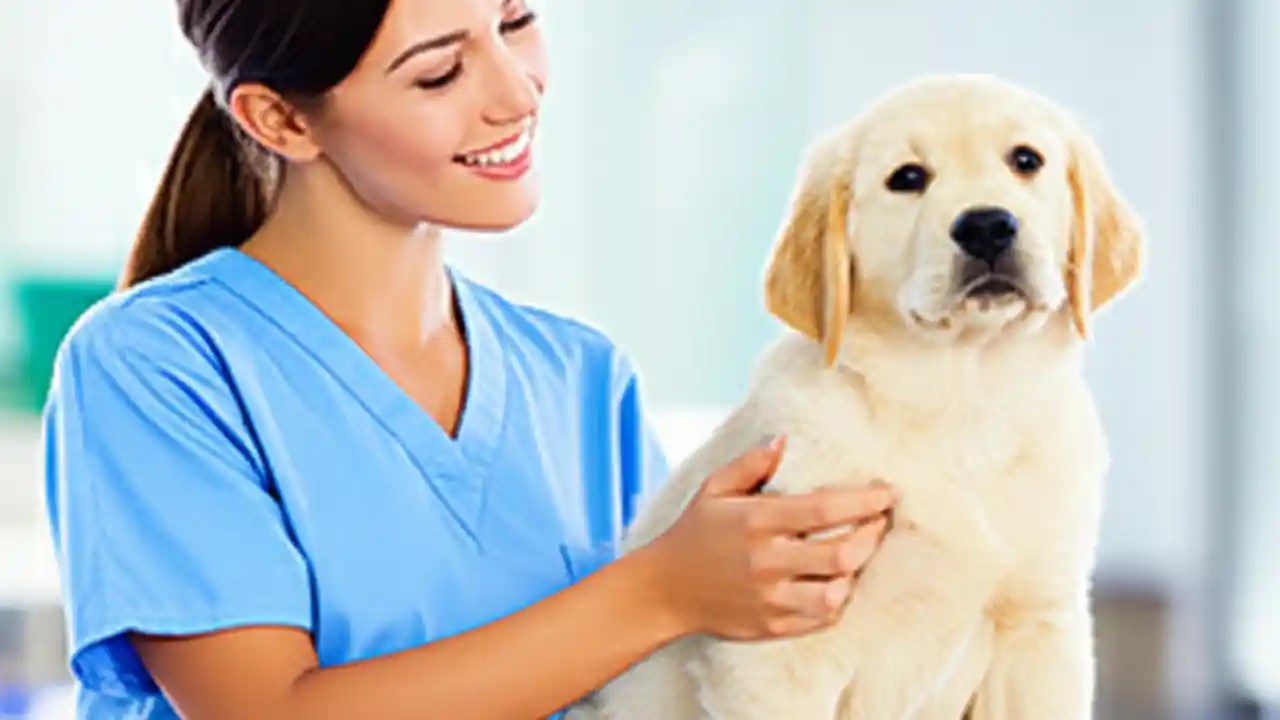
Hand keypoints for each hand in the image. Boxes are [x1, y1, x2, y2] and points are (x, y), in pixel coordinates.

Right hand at [646, 435, 896, 640]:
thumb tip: (783, 439)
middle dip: (873, 536)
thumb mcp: (714, 489)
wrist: (663, 590)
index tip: (887, 493)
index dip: (864, 500)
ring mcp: (770, 598)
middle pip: (841, 554)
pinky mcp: (771, 626)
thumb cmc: (693, 534)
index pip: (824, 508)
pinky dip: (837, 600)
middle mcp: (767, 561)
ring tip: (858, 555)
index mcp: (757, 521)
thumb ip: (751, 464)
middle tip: (881, 522)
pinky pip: (821, 619)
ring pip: (836, 593)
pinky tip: (836, 581)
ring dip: (856, 573)